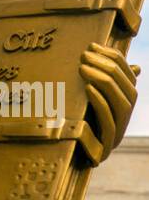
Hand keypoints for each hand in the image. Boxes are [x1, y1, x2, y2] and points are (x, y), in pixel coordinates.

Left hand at [79, 43, 139, 162]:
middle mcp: (127, 117)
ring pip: (122, 104)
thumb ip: (104, 79)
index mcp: (126, 101)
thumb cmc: (79, 117)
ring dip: (103, 81)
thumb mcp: (89, 96)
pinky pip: (109, 123)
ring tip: (83, 68)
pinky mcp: (107, 147)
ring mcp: (119, 133)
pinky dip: (100, 103)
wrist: (67, 154)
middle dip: (107, 67)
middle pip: (127, 87)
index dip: (113, 57)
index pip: (128, 74)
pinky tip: (88, 88)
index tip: (92, 45)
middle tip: (84, 55)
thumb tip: (132, 64)